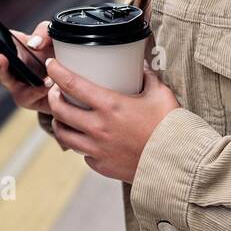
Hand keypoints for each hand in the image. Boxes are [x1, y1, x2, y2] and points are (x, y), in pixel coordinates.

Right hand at [0, 13, 62, 138]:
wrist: (73, 86)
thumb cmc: (58, 59)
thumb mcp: (54, 37)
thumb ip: (45, 32)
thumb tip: (33, 44)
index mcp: (12, 46)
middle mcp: (9, 65)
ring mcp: (15, 83)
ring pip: (3, 77)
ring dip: (1, 68)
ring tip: (2, 58)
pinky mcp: (26, 99)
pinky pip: (28, 94)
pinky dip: (37, 89)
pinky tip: (45, 84)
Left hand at [43, 57, 180, 183]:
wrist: (178, 163)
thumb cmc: (170, 127)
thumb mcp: (160, 93)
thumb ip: (147, 76)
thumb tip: (140, 66)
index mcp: (110, 106)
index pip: (72, 84)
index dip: (56, 71)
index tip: (51, 65)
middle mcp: (98, 128)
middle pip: (60, 110)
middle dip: (52, 96)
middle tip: (55, 90)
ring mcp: (97, 150)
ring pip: (63, 134)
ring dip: (59, 121)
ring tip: (63, 115)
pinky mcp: (101, 166)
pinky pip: (82, 153)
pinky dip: (80, 143)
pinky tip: (86, 137)